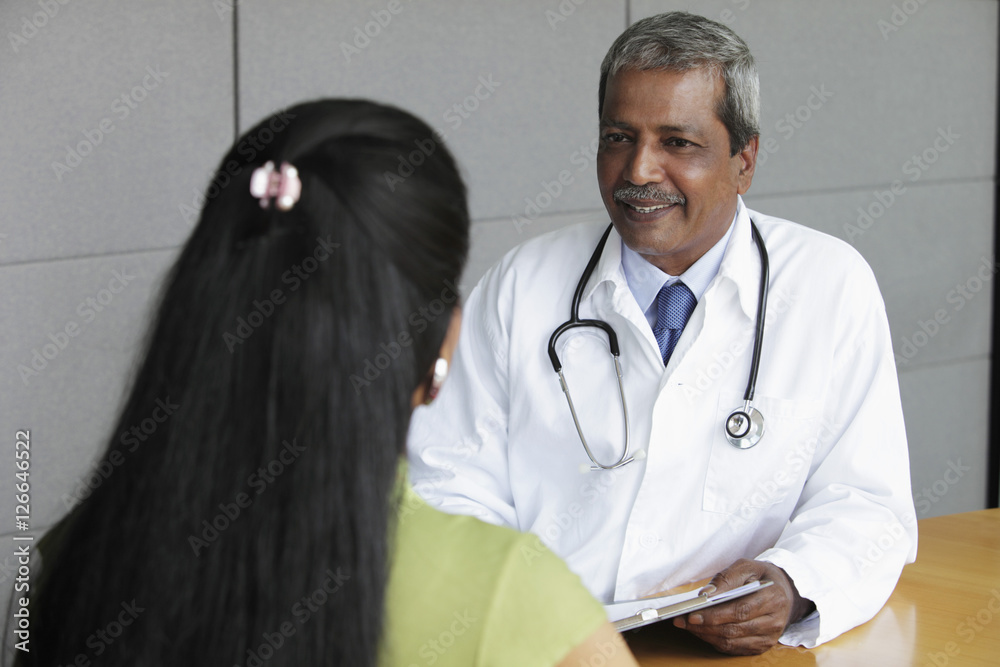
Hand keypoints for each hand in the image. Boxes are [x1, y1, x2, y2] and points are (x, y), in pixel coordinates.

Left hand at [672, 559, 813, 654]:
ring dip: (707, 635)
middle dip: (705, 626)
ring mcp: (769, 637)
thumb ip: (728, 578)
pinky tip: (702, 632)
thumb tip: (706, 594)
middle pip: (735, 629)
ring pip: (733, 642)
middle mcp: (774, 621)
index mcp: (773, 598)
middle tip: (683, 621)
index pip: (741, 611)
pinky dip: (715, 641)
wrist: (784, 591)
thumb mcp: (747, 566)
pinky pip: (735, 648)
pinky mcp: (762, 646)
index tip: (693, 614)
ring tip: (687, 626)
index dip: (715, 615)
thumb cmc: (762, 577)